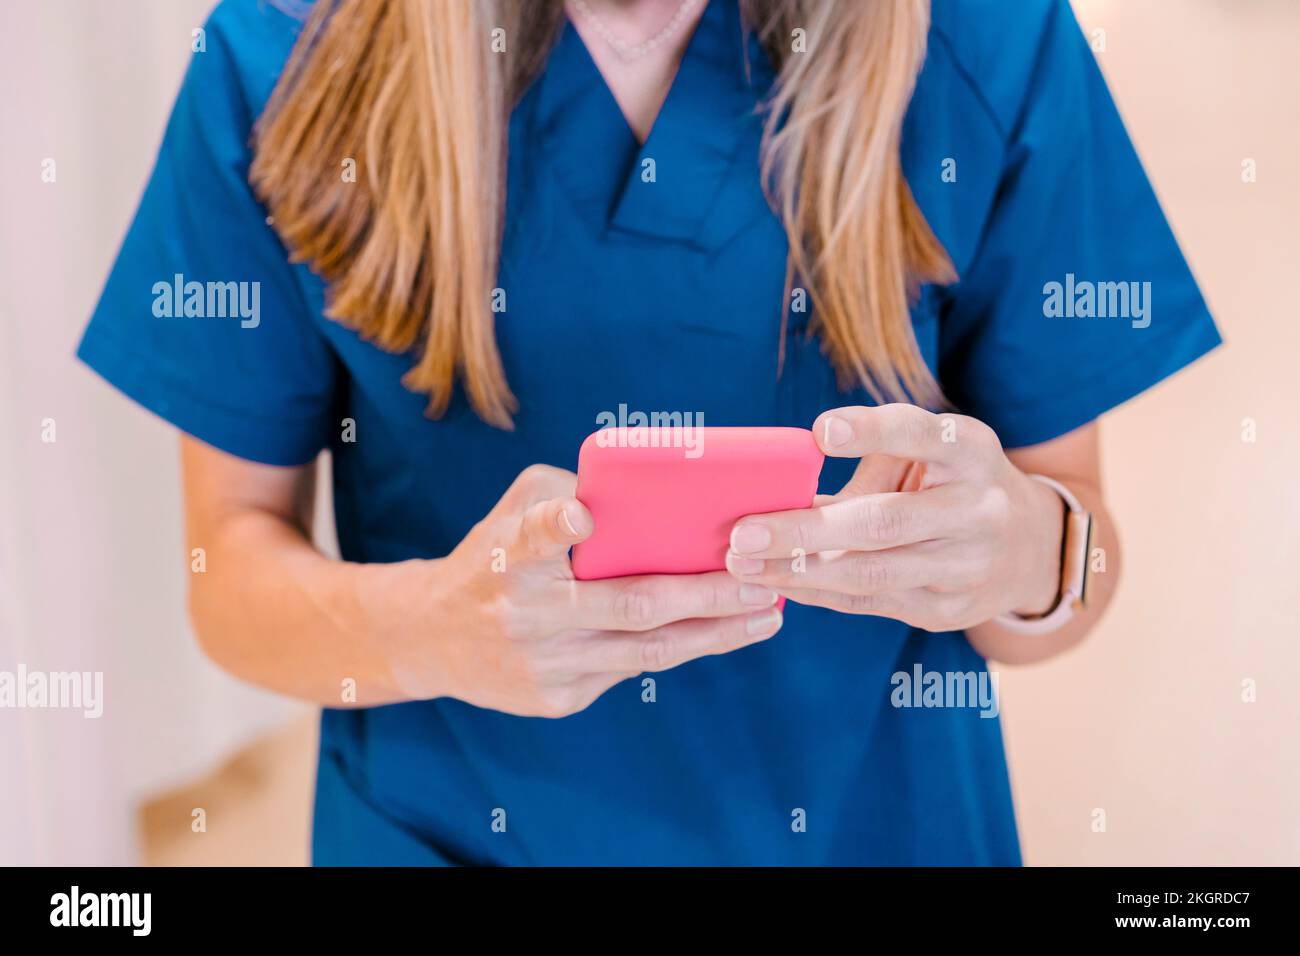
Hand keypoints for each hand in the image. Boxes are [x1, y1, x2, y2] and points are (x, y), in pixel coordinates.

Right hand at [391, 464, 783, 716]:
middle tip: (758, 578)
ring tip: (766, 612)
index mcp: (508, 558)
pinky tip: (722, 631)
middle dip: (703, 594)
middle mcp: (525, 615)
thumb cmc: (489, 560)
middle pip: (629, 605)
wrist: (430, 639)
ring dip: (714, 633)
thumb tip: (635, 491)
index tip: (581, 514)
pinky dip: (679, 648)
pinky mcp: (556, 699)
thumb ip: (559, 494)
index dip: (557, 525)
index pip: (532, 537)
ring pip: (646, 652)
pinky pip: (631, 670)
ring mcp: (544, 665)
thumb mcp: (506, 514)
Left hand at [724, 405, 1064, 631]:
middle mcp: (978, 508)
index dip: (872, 432)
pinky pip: (872, 602)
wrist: (1027, 546)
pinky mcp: (950, 608)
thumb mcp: (925, 452)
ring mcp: (968, 565)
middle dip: (805, 531)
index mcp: (971, 451)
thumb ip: (867, 457)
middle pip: (884, 522)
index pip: (922, 435)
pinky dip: (819, 593)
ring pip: (872, 573)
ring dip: (799, 572)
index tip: (819, 431)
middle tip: (742, 533)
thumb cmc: (945, 481)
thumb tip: (776, 478)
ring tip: (743, 566)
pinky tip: (776, 584)